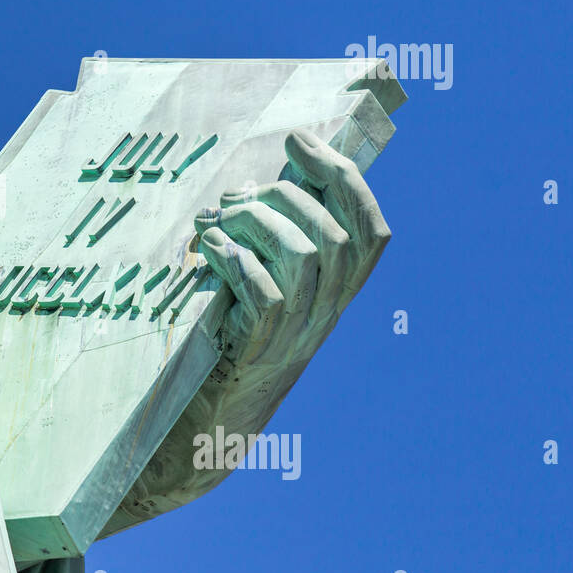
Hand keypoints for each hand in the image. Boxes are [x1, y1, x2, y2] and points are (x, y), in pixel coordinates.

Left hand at [103, 129, 390, 532]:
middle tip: (232, 197)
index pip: (371, 231)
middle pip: (338, 235)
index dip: (344, 178)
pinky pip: (267, 296)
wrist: (201, 432)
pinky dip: (237, 260)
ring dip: (256, 222)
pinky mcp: (258, 356)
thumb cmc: (219, 349)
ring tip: (211, 223)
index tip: (299, 140)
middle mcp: (326, 318)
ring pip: (307, 257)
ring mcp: (295, 340)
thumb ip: (265, 247)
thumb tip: (254, 186)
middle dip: (285, 195)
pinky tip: (204, 251)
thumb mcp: (252, 291)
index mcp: (332, 297)